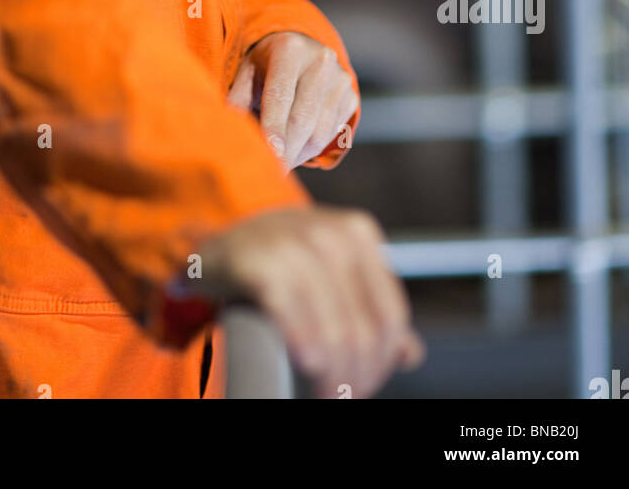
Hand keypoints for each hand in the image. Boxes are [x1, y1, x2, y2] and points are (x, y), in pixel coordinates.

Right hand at [199, 206, 425, 398]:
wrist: (218, 247)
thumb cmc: (280, 266)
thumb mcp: (329, 275)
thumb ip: (368, 307)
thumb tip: (411, 353)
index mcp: (357, 233)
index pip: (389, 315)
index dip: (381, 363)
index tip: (363, 385)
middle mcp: (329, 232)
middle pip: (363, 330)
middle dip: (355, 377)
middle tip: (338, 396)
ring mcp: (292, 242)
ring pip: (334, 332)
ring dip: (331, 376)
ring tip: (323, 393)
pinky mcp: (257, 261)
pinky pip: (292, 317)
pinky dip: (303, 347)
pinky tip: (306, 365)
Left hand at [227, 31, 358, 168]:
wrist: (302, 50)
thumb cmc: (266, 67)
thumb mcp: (246, 74)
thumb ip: (237, 102)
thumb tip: (229, 136)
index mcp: (289, 50)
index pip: (280, 96)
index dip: (273, 129)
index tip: (269, 158)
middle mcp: (320, 61)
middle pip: (302, 119)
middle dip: (284, 152)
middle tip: (269, 173)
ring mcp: (340, 80)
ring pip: (319, 133)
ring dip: (297, 155)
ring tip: (279, 165)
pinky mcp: (351, 97)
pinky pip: (331, 135)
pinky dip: (311, 150)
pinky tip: (295, 152)